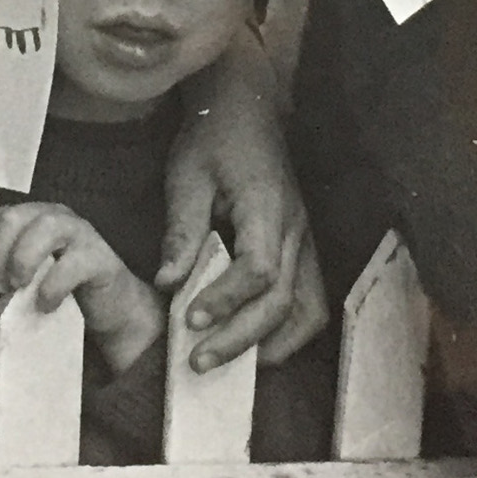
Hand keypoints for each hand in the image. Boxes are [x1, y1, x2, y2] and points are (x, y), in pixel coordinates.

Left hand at [0, 201, 164, 373]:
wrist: (111, 308)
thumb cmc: (61, 290)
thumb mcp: (27, 275)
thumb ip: (3, 266)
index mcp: (32, 218)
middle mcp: (55, 216)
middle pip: (13, 217)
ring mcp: (80, 233)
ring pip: (44, 227)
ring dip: (21, 260)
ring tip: (17, 288)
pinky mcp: (100, 257)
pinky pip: (71, 264)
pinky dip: (51, 287)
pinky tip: (45, 305)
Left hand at [163, 32, 329, 369]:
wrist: (247, 110)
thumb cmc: (213, 139)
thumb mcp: (186, 177)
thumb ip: (181, 230)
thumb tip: (167, 284)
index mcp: (266, 207)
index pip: (259, 268)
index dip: (227, 300)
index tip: (189, 318)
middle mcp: (296, 229)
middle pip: (283, 300)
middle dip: (241, 338)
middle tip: (198, 361)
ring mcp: (306, 240)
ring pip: (307, 308)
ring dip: (274, 343)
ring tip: (235, 368)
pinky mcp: (304, 248)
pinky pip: (309, 300)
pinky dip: (288, 331)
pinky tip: (257, 347)